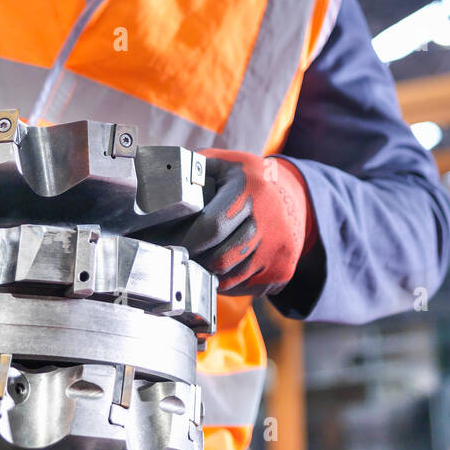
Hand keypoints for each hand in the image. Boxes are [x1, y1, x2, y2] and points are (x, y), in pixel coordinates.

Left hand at [149, 148, 316, 295]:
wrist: (295, 199)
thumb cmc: (245, 180)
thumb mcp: (223, 164)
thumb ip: (192, 168)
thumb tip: (154, 176)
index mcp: (250, 188)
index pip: (211, 226)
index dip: (183, 240)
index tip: (161, 244)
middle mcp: (270, 220)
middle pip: (218, 257)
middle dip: (191, 260)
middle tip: (172, 258)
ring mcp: (278, 248)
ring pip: (228, 276)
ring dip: (207, 272)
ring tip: (192, 262)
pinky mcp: (281, 270)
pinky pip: (242, 286)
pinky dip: (225, 281)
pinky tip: (217, 267)